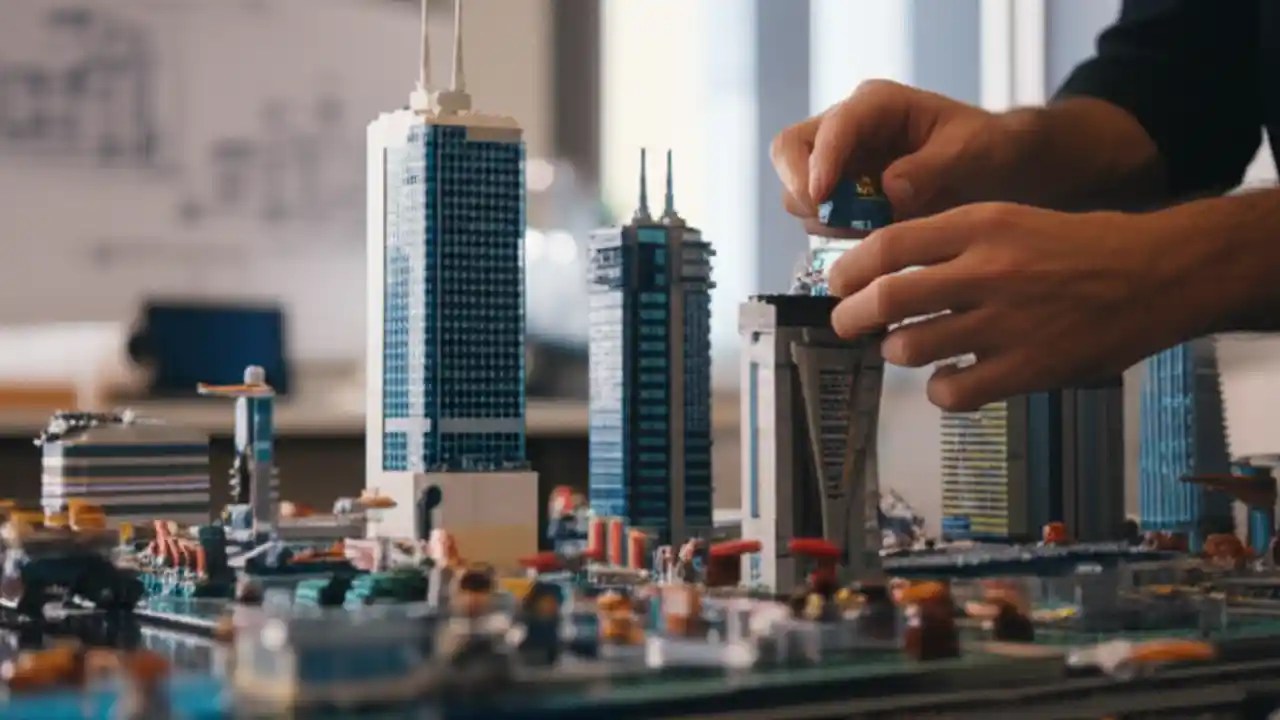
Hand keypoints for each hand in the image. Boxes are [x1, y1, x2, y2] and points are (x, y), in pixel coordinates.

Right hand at [770, 80, 1021, 221]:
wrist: (992, 171)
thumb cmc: (983, 149)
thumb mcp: (969, 152)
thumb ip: (931, 168)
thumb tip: (889, 191)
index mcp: (876, 105)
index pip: (832, 128)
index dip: (820, 161)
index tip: (822, 197)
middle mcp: (846, 129)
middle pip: (790, 150)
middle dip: (801, 187)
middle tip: (828, 218)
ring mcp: (838, 163)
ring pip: (798, 191)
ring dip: (825, 217)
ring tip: (874, 227)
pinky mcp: (839, 195)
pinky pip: (817, 217)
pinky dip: (836, 232)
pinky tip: (875, 235)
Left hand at [827, 202, 1205, 410]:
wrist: (1154, 274)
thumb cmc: (1074, 245)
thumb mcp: (1009, 218)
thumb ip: (950, 240)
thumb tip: (882, 266)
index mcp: (980, 226)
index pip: (888, 246)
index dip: (849, 269)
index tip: (839, 283)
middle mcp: (987, 272)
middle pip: (887, 299)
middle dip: (851, 316)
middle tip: (846, 322)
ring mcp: (1006, 323)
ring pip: (911, 347)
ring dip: (895, 350)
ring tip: (903, 346)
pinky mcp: (1026, 369)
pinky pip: (953, 392)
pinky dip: (939, 390)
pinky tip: (949, 379)